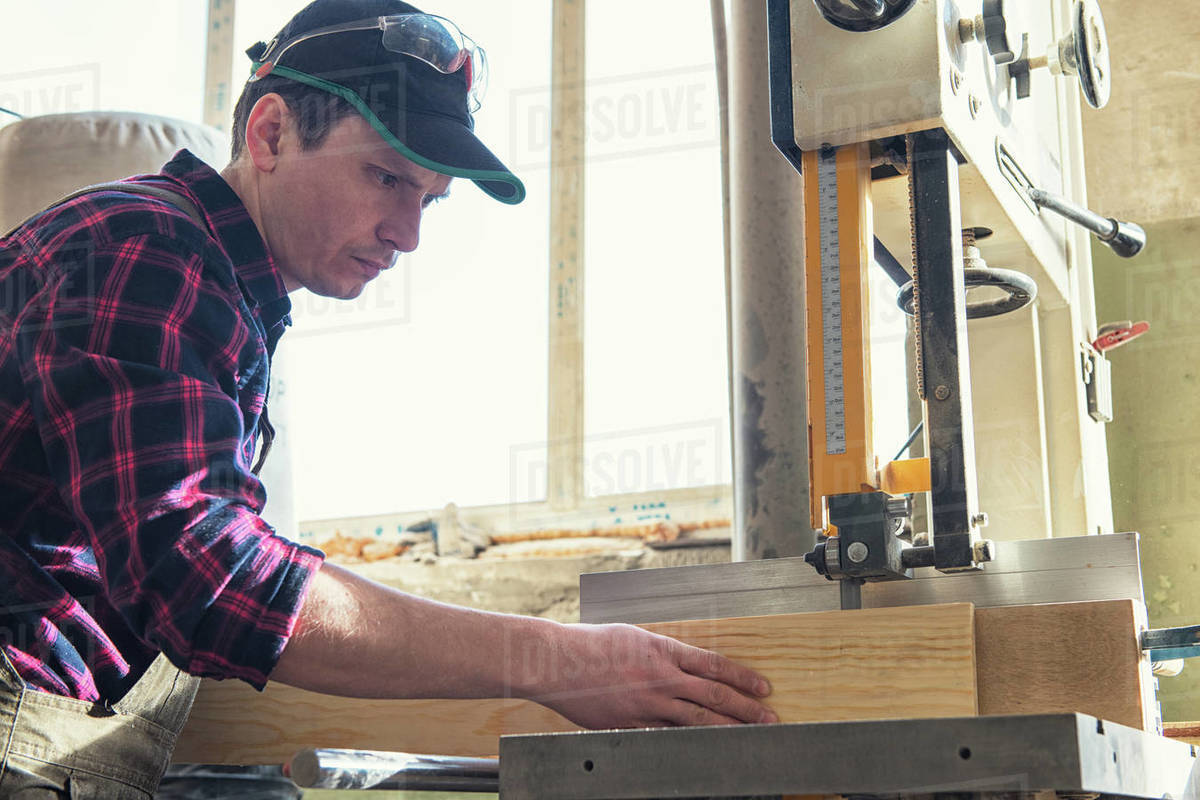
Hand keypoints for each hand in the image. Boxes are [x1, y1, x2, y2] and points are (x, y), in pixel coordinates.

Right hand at [525, 622, 777, 728]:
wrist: (555, 661)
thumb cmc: (592, 643)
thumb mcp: (634, 637)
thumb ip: (663, 653)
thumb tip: (688, 667)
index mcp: (662, 650)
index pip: (712, 665)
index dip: (742, 677)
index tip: (763, 687)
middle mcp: (659, 678)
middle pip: (712, 696)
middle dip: (745, 709)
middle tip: (770, 718)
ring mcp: (645, 705)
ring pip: (695, 720)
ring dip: (726, 729)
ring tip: (749, 737)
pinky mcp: (630, 725)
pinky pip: (666, 735)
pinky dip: (689, 742)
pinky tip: (706, 750)